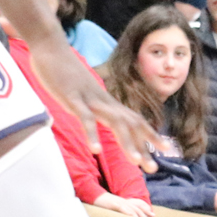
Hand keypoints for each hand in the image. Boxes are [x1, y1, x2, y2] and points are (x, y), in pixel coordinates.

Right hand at [24, 35, 158, 170]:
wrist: (51, 47)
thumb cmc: (65, 73)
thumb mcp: (84, 94)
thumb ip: (93, 107)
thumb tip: (98, 118)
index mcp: (107, 102)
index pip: (135, 120)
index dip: (151, 135)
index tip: (165, 151)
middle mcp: (104, 101)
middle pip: (131, 126)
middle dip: (143, 147)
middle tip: (154, 169)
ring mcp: (90, 99)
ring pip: (115, 123)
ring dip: (127, 143)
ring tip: (136, 163)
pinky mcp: (73, 97)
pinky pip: (85, 118)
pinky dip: (92, 133)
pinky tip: (96, 150)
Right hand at [94, 192, 153, 216]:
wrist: (94, 195)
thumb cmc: (102, 203)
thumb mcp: (112, 207)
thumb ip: (119, 211)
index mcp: (125, 203)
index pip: (137, 207)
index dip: (146, 211)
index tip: (153, 216)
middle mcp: (124, 202)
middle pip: (137, 210)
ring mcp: (120, 202)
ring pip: (132, 210)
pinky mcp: (114, 204)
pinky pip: (123, 208)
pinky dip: (129, 213)